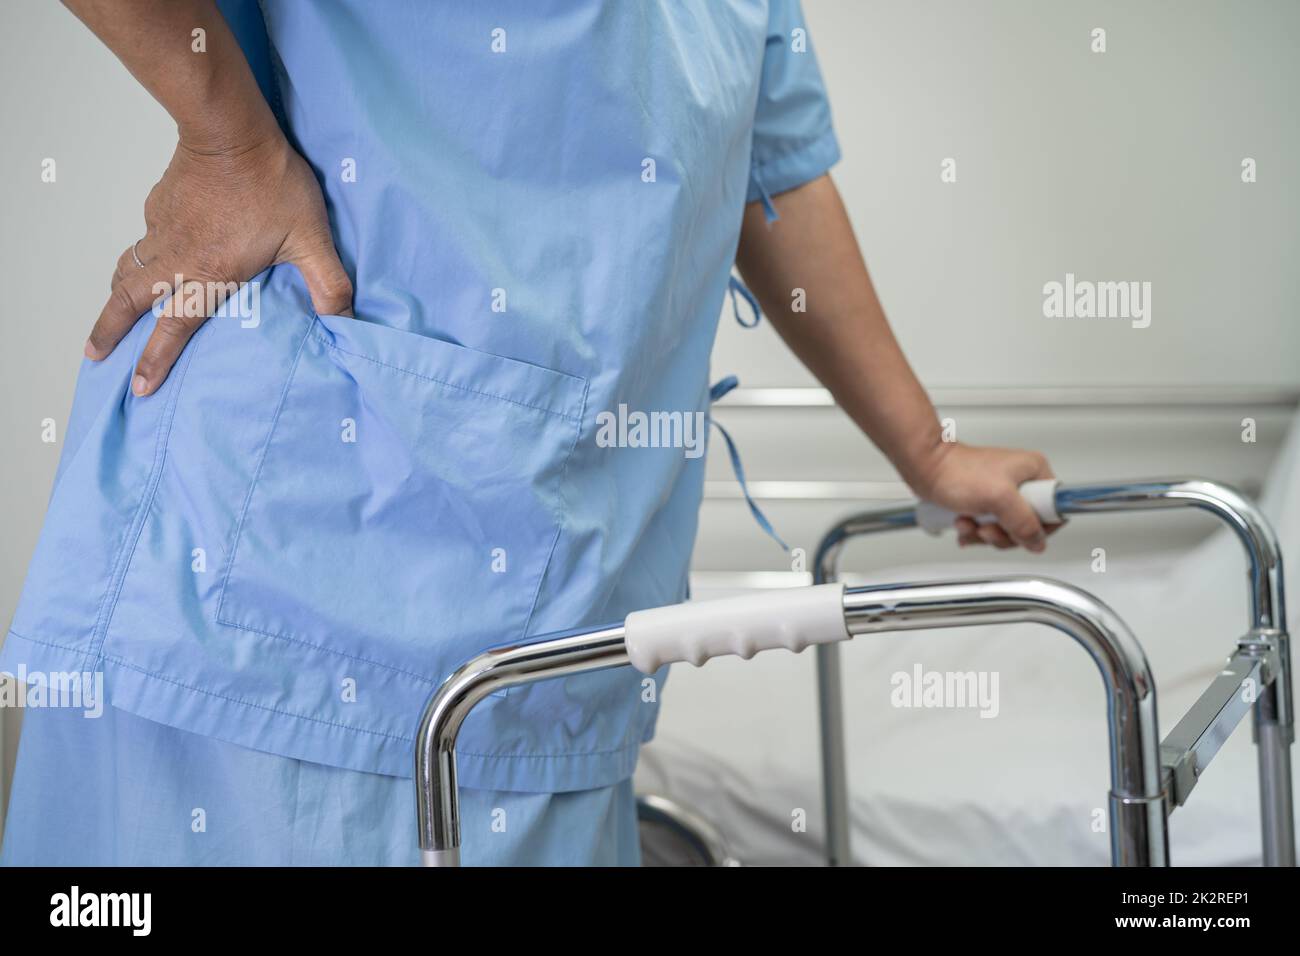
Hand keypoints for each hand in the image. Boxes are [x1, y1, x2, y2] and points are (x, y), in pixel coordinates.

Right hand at [87, 131, 352, 395]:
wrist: (231, 130)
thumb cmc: (272, 184)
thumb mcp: (312, 240)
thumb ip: (330, 285)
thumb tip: (346, 324)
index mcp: (208, 275)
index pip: (174, 328)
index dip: (155, 361)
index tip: (139, 388)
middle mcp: (175, 258)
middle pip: (128, 301)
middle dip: (108, 330)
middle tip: (93, 353)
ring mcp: (161, 229)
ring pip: (127, 269)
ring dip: (114, 296)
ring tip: (106, 316)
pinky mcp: (158, 205)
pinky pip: (141, 239)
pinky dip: (134, 257)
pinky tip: (145, 259)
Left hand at [909, 442, 1056, 551]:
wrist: (926, 468)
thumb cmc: (956, 471)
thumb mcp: (999, 498)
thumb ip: (1023, 522)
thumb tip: (1037, 541)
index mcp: (1034, 471)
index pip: (1054, 510)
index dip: (1037, 527)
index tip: (1015, 526)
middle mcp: (1022, 482)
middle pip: (1029, 526)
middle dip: (1003, 533)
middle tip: (986, 527)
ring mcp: (1003, 494)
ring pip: (1007, 530)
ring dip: (984, 534)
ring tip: (970, 522)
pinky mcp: (985, 503)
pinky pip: (989, 528)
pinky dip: (974, 532)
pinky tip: (963, 524)